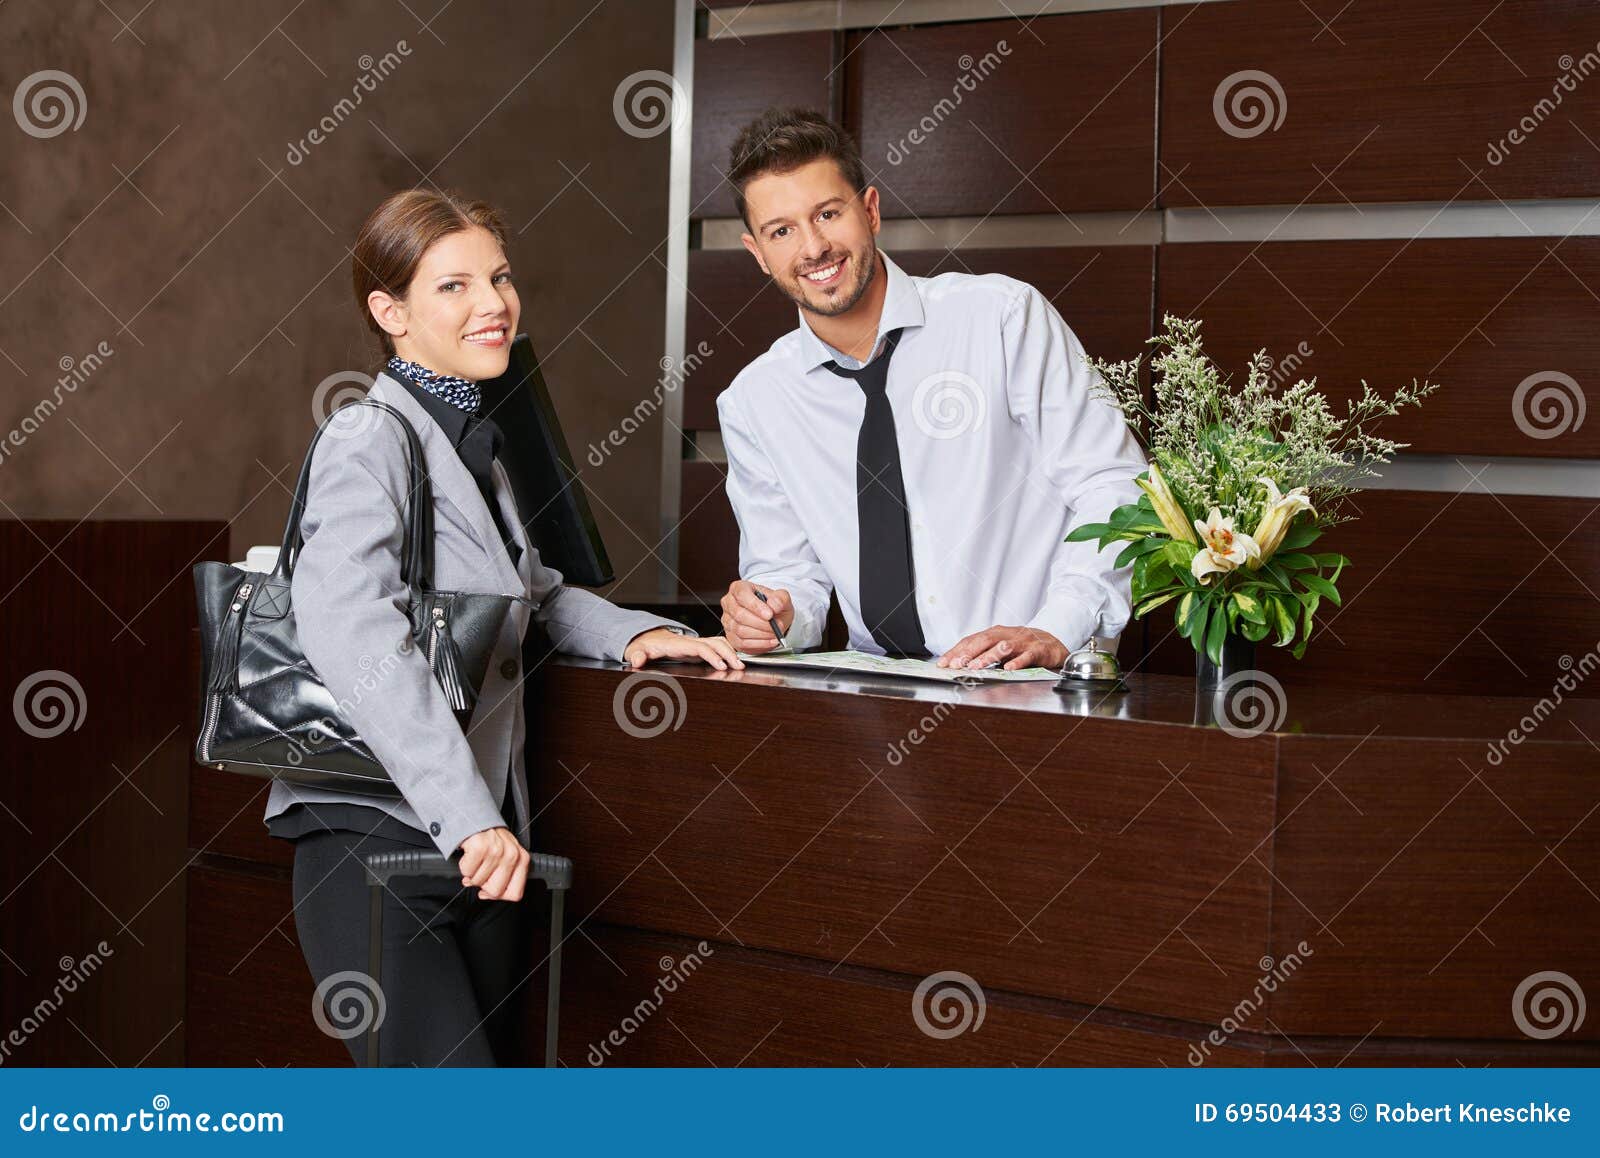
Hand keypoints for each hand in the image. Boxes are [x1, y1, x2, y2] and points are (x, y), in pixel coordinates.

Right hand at [458, 826, 528, 901]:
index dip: (499, 896)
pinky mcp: (480, 847)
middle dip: (483, 885)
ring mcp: (496, 851)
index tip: (489, 891)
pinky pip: (467, 871)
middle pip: (496, 891)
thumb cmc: (491, 839)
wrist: (476, 819)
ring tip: (476, 860)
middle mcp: (511, 855)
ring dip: (472, 874)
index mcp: (522, 859)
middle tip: (480, 873)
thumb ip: (505, 876)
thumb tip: (488, 894)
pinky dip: (464, 866)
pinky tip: (469, 856)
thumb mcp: (507, 856)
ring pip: (479, 882)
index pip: (516, 893)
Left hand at [623, 627, 742, 670]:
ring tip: (740, 665)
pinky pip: (716, 645)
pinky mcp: (697, 647)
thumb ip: (637, 655)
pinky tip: (733, 660)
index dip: (712, 655)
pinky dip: (727, 650)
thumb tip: (637, 659)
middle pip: (714, 642)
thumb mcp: (637, 650)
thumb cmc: (644, 646)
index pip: (700, 647)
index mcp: (678, 644)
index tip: (722, 665)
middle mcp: (689, 641)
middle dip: (728, 653)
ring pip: (718, 642)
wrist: (646, 638)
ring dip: (730, 651)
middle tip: (739, 666)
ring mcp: (695, 643)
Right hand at [719, 581, 792, 653]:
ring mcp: (727, 621)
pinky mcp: (731, 636)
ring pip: (741, 630)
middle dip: (761, 623)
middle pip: (740, 615)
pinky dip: (759, 644)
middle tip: (777, 626)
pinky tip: (771, 641)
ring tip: (776, 633)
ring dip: (761, 634)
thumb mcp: (782, 598)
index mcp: (738, 588)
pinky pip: (742, 642)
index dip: (755, 606)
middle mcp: (729, 603)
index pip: (742, 595)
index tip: (769, 615)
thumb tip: (774, 606)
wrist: (773, 620)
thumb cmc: (773, 606)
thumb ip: (780, 598)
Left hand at [936, 626, 1067, 671]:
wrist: (1052, 643)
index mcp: (995, 633)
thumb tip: (959, 663)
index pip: (972, 640)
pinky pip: (1027, 656)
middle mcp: (1007, 635)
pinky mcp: (1038, 650)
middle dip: (969, 652)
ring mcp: (1023, 641)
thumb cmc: (1023, 646)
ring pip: (1004, 647)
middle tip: (957, 664)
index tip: (943, 663)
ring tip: (977, 666)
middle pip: (985, 640)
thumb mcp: (1001, 647)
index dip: (956, 651)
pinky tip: (1008, 669)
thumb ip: (983, 653)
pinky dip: (1017, 662)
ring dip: (989, 656)